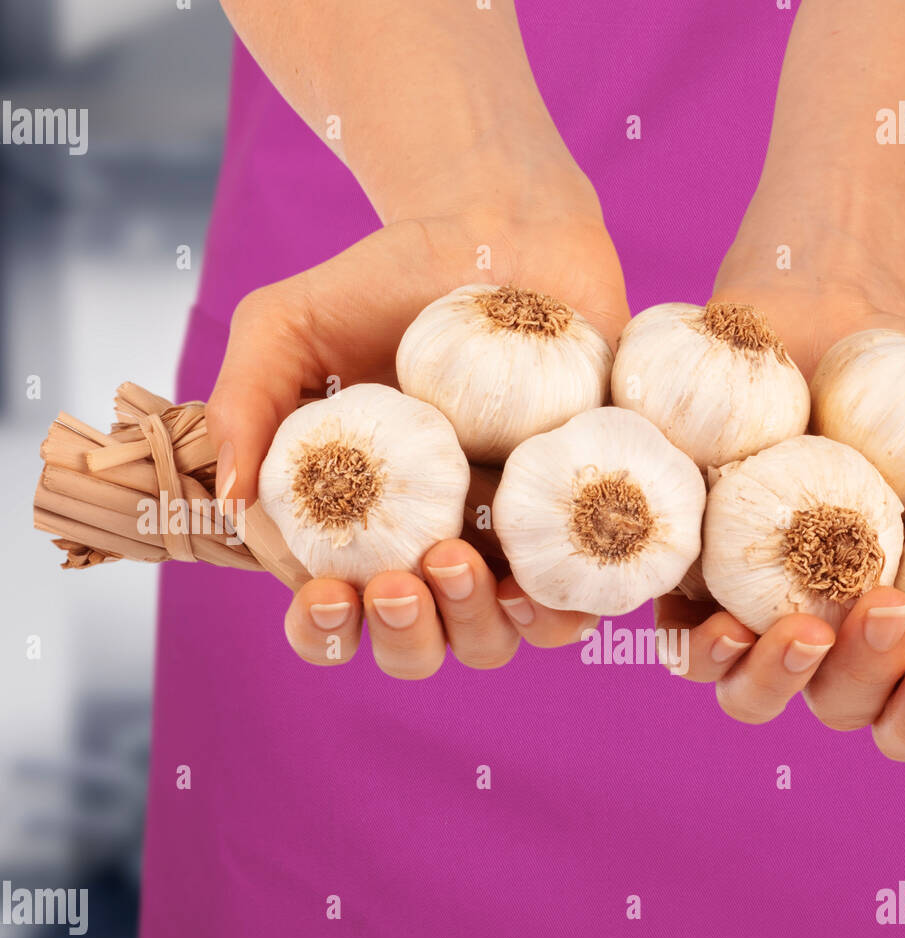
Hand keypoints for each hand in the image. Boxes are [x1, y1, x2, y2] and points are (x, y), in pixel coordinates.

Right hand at [207, 212, 628, 676]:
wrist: (502, 228)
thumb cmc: (385, 282)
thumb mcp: (286, 326)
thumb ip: (244, 404)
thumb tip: (230, 501)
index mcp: (359, 527)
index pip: (332, 614)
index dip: (323, 629)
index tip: (327, 594)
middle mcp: (430, 549)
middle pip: (415, 647)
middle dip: (403, 636)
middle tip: (397, 582)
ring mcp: (507, 543)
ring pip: (492, 642)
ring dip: (471, 628)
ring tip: (455, 561)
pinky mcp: (578, 522)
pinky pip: (575, 604)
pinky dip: (555, 615)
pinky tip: (532, 584)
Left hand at [657, 280, 904, 759]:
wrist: (836, 313)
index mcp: (896, 635)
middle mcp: (821, 636)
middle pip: (828, 706)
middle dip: (855, 680)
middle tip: (884, 607)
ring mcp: (749, 605)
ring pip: (742, 688)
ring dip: (766, 678)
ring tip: (796, 627)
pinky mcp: (689, 564)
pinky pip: (674, 627)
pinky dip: (691, 639)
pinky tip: (714, 618)